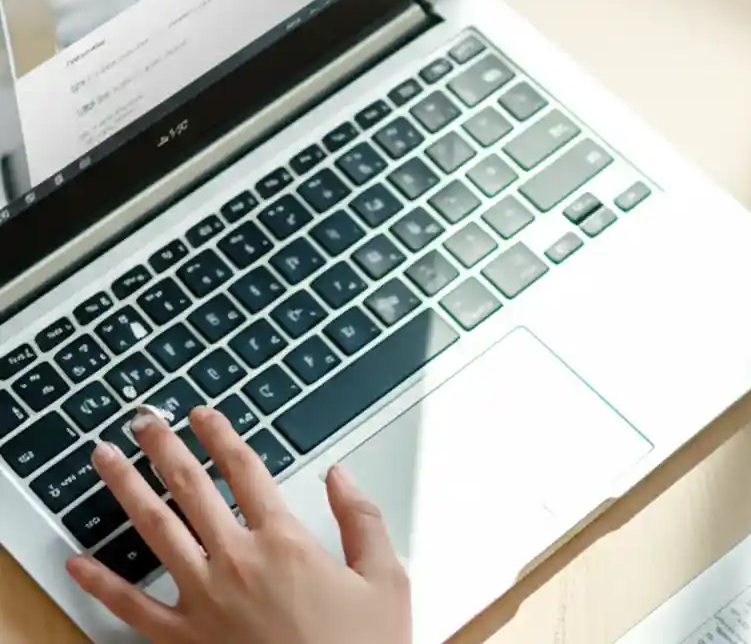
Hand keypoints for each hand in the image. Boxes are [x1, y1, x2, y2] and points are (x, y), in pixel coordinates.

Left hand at [66, 407, 410, 643]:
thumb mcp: (386, 578)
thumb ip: (362, 520)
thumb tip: (341, 477)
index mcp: (286, 542)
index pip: (246, 471)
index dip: (221, 436)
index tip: (204, 415)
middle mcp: (237, 561)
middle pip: (190, 488)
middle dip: (163, 448)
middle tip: (143, 422)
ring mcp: (204, 599)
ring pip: (154, 530)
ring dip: (125, 488)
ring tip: (105, 461)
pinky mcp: (184, 638)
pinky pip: (131, 607)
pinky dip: (101, 583)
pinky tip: (77, 563)